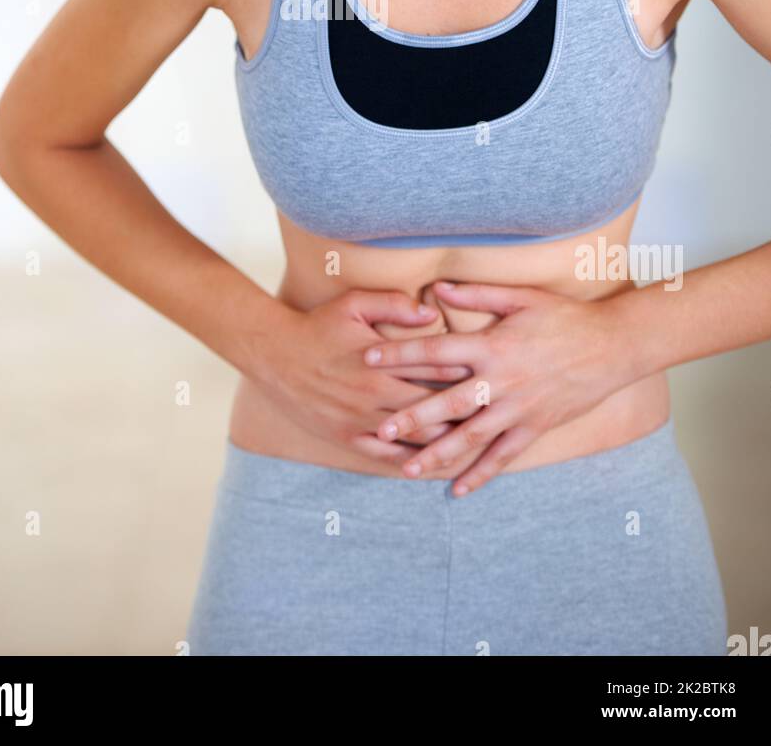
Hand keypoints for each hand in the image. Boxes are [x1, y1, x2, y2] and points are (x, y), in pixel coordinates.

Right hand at [251, 288, 472, 465]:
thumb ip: (394, 306)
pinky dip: (411, 462)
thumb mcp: (353, 304)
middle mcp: (373, 397)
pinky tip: (431, 466)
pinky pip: (386, 457)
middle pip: (432, 413)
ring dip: (444, 444)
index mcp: (380, 364)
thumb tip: (432, 314)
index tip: (493, 376)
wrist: (274, 355)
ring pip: (414, 441)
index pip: (435, 372)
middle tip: (496, 414)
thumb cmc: (317, 325)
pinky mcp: (347, 437)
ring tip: (477, 446)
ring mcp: (360, 421)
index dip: (467, 375)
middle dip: (465, 415)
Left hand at [364, 280, 632, 492]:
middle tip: (379, 429)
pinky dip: (480, 475)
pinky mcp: (535, 428)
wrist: (613, 347)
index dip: (401, 354)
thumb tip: (437, 288)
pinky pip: (503, 457)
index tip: (368, 358)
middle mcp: (502, 382)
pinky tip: (458, 490)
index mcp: (493, 346)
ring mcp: (519, 409)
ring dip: (438, 454)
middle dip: (411, 417)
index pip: (437, 351)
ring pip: (472, 438)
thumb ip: (477, 295)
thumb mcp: (521, 298)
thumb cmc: (565, 317)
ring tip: (407, 469)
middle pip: (448, 402)